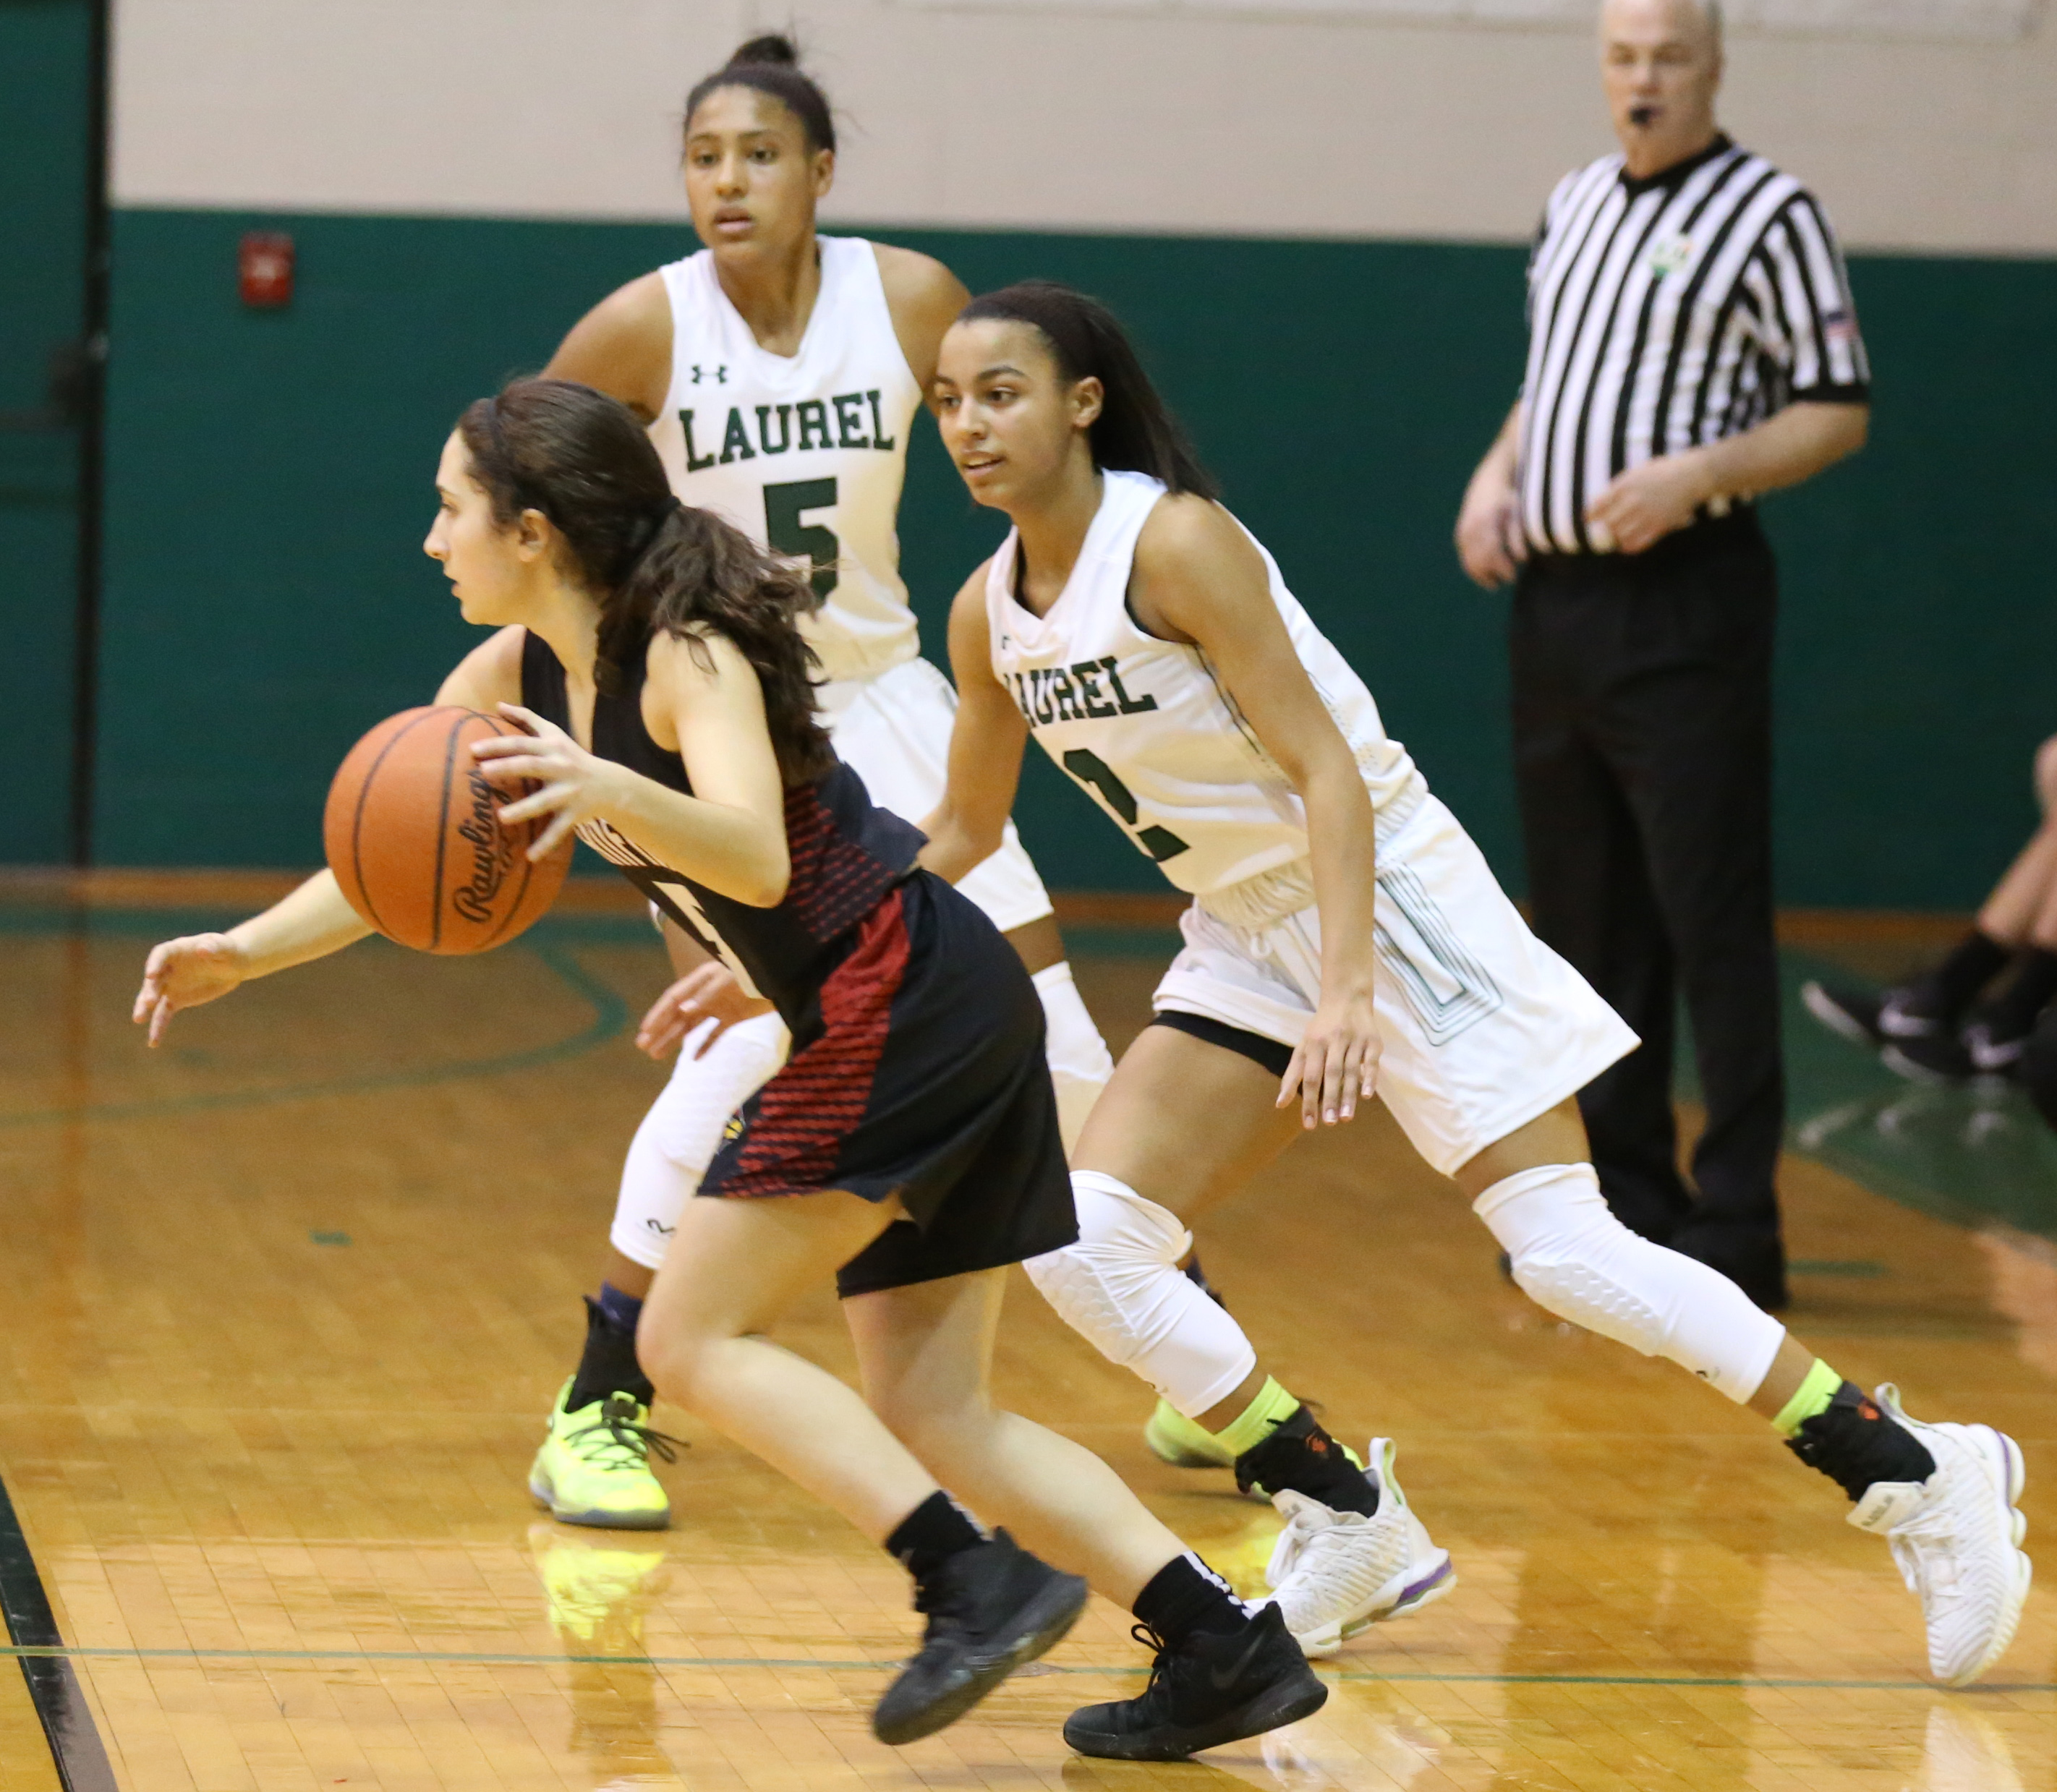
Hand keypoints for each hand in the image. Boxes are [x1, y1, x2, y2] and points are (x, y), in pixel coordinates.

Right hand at [132, 932, 248, 1045]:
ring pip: (152, 998)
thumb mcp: (225, 948)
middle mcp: (167, 968)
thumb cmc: (228, 951)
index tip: (150, 975)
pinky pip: (163, 1015)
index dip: (154, 964)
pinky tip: (153, 1042)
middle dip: (150, 990)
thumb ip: (214, 947)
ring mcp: (169, 985)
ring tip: (138, 1019)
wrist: (232, 966)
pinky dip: (158, 1027)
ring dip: (145, 1008)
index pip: (161, 954)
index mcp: (177, 950)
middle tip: (150, 1002)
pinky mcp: (175, 1000)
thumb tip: (202, 949)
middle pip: (154, 979)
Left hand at [472, 704, 621, 859]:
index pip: (522, 743)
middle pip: (532, 765)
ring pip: (545, 801)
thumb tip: (497, 705)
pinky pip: (559, 830)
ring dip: (524, 809)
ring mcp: (569, 792)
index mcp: (553, 747)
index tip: (473, 749)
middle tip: (483, 773)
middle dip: (508, 768)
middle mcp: (561, 767)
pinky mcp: (576, 813)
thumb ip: (527, 719)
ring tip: (502, 818)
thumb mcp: (554, 734)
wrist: (610, 784)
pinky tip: (529, 857)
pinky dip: (545, 844)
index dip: (499, 745)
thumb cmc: (572, 756)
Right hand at [633, 961, 773, 1060]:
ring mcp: (720, 1006)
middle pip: (678, 1015)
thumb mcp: (728, 979)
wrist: (782, 977)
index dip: (658, 1015)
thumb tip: (683, 1011)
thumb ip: (706, 994)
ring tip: (656, 1055)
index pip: (673, 999)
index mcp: (701, 980)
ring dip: (674, 1040)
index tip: (645, 1032)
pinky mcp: (735, 1017)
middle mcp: (706, 994)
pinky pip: (715, 1035)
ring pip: (691, 1026)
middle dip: (660, 1030)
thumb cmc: (753, 973)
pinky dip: (705, 1046)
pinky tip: (694, 1059)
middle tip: (643, 1047)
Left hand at [1277, 990, 1381, 1129]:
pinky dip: (1370, 1077)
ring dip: (1349, 1094)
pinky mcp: (1373, 1041)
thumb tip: (1279, 1104)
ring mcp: (1355, 1040)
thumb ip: (1292, 1074)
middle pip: (1331, 1073)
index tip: (1309, 1124)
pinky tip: (1367, 1095)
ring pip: (1352, 1069)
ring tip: (1346, 1117)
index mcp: (1314, 1043)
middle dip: (1329, 1099)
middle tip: (1329, 1123)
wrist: (1347, 997)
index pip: (1309, 1076)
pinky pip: (1372, 1061)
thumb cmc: (1321, 1028)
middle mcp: (1334, 1040)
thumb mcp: (1304, 1046)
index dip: (1308, 1100)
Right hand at [1455, 476, 1526, 588]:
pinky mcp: (1460, 535)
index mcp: (1485, 523)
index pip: (1491, 554)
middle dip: (1492, 575)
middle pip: (1478, 562)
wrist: (1490, 479)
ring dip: (1481, 575)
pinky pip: (1465, 558)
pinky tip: (1486, 573)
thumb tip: (1522, 559)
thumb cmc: (1509, 496)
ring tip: (1494, 582)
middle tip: (1507, 580)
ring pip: (1469, 562)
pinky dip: (1475, 568)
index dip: (1502, 569)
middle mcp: (1470, 528)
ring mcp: (1463, 532)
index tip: (1513, 577)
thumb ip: (1518, 535)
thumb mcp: (1517, 511)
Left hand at [1585, 450, 1714, 554]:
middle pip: (1608, 523)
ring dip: (1618, 537)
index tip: (1589, 519)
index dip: (1591, 515)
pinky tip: (1627, 545)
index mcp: (1625, 485)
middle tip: (1606, 529)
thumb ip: (1620, 486)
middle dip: (1605, 527)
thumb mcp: (1637, 472)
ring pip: (1620, 535)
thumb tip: (1601, 502)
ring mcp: (1646, 514)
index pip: (1598, 505)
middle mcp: (1633, 501)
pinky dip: (1630, 547)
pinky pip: (1638, 543)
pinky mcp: (1659, 525)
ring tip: (1618, 536)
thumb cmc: (1663, 471)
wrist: (1691, 475)